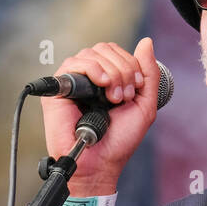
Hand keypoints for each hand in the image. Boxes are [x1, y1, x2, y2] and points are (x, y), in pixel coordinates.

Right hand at [41, 37, 159, 197]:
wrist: (100, 163)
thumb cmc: (119, 141)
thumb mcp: (144, 104)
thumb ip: (148, 73)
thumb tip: (146, 42)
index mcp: (106, 79)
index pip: (116, 52)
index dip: (131, 64)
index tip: (136, 89)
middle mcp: (88, 78)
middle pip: (105, 48)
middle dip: (123, 69)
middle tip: (124, 97)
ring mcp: (73, 82)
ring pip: (92, 53)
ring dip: (111, 72)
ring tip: (114, 97)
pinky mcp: (58, 89)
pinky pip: (74, 63)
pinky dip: (93, 70)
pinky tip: (102, 86)